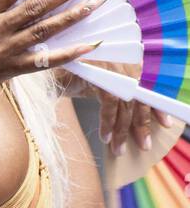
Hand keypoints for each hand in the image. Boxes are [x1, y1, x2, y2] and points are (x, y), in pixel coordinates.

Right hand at [58, 61, 174, 155]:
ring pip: (125, 102)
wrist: (44, 66)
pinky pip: (110, 102)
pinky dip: (108, 122)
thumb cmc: (69, 74)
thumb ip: (115, 94)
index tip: (164, 123)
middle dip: (140, 124)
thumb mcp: (98, 84)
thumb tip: (131, 117)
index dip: (155, 106)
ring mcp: (110, 64)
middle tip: (143, 145)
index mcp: (125, 60)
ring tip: (119, 148)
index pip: (147, 86)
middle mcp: (121, 59)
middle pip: (138, 97)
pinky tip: (104, 136)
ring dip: (122, 129)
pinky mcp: (98, 72)